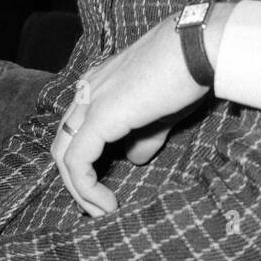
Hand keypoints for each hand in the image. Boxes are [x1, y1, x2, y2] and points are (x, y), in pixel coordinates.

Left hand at [52, 13, 214, 216]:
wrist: (198, 48)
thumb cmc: (187, 73)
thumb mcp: (162, 112)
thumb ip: (144, 136)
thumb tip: (135, 159)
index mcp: (99, 83)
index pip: (78, 128)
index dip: (86, 161)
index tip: (107, 188)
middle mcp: (88, 90)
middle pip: (64, 143)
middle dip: (76, 179)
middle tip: (97, 206)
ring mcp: (90, 101)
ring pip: (63, 155)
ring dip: (79, 190)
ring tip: (101, 211)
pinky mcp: (99, 117)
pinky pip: (77, 161)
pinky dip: (86, 188)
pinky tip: (106, 204)